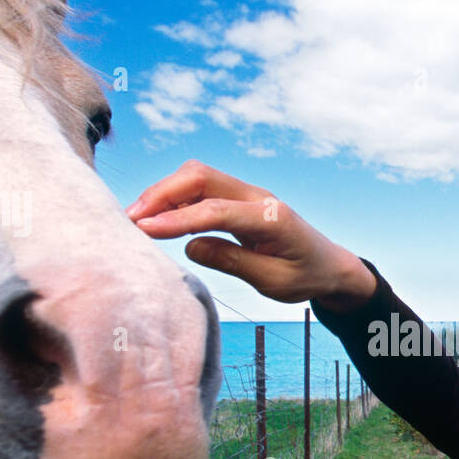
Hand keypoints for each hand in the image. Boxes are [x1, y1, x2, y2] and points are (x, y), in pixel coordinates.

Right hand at [126, 160, 375, 310]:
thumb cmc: (305, 276)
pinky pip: (200, 188)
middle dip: (161, 193)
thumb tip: (191, 245)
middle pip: (200, 176)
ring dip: (163, 193)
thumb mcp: (274, 282)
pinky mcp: (237, 199)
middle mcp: (257, 197)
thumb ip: (234, 262)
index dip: (177, 218)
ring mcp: (247, 194)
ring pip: (197, 177)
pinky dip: (174, 198)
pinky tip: (156, 218)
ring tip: (135, 220)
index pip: (216, 210)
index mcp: (271, 218)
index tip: (144, 229)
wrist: (329, 264)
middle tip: (129, 220)